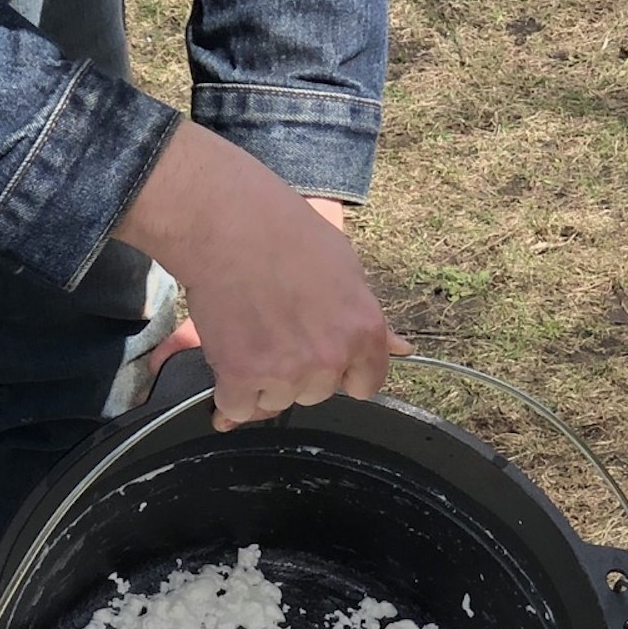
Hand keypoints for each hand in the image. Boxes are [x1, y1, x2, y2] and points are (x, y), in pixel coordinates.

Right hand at [118, 122, 408, 431]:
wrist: (226, 220)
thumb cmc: (285, 232)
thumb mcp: (346, 268)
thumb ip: (367, 320)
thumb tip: (401, 349)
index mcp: (364, 331)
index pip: (365, 386)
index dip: (341, 372)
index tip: (320, 354)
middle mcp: (330, 358)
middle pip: (316, 393)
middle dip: (297, 372)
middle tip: (275, 327)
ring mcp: (286, 371)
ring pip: (275, 401)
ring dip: (260, 381)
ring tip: (249, 331)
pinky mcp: (242, 376)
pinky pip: (238, 407)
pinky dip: (229, 392)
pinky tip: (228, 356)